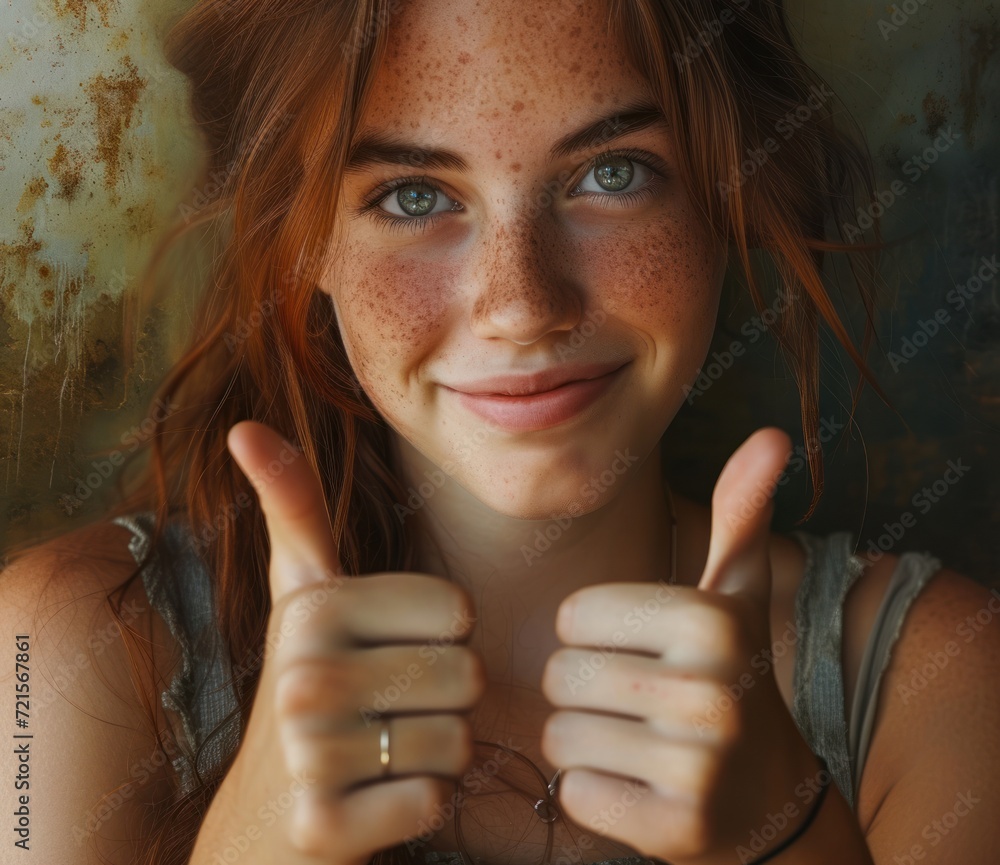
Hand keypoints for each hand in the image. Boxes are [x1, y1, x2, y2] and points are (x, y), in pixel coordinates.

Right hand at [210, 420, 484, 864]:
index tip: (391, 653)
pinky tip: (374, 800)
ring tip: (380, 754)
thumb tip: (245, 427)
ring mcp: (307, 755)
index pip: (460, 610)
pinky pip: (435, 801)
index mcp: (313, 606)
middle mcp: (302, 673)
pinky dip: (421, 804)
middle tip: (389, 711)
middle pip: (466, 675)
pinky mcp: (322, 827)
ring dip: (436, 755)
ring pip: (458, 742)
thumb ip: (292, 508)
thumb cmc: (310, 688)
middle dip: (445, 700)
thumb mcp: (301, 595)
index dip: (442, 638)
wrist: (265, 816)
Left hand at [540, 427, 823, 864]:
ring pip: (560, 737)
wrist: (768, 799)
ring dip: (585, 743)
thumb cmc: (732, 676)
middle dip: (583, 692)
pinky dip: (594, 792)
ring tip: (637, 744)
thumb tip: (770, 434)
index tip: (640, 652)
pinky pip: (574, 794)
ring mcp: (697, 766)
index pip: (573, 615)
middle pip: (560, 676)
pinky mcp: (675, 830)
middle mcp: (711, 691)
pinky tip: (640, 789)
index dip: (594, 635)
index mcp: (711, 620)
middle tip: (635, 704)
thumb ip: (740, 513)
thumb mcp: (737, 593)